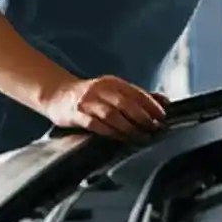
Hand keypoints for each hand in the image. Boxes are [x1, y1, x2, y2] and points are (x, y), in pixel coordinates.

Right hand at [41, 75, 167, 142]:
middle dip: (143, 117)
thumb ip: (136, 96)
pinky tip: (122, 138)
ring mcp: (88, 102)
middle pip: (126, 103)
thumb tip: (164, 101)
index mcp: (112, 82)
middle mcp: (101, 89)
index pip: (135, 92)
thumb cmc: (91, 95)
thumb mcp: (113, 90)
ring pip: (112, 115)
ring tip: (142, 136)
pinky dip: (112, 132)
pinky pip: (97, 124)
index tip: (163, 116)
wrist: (57, 94)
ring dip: (129, 127)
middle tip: (155, 128)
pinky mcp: (77, 114)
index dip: (150, 104)